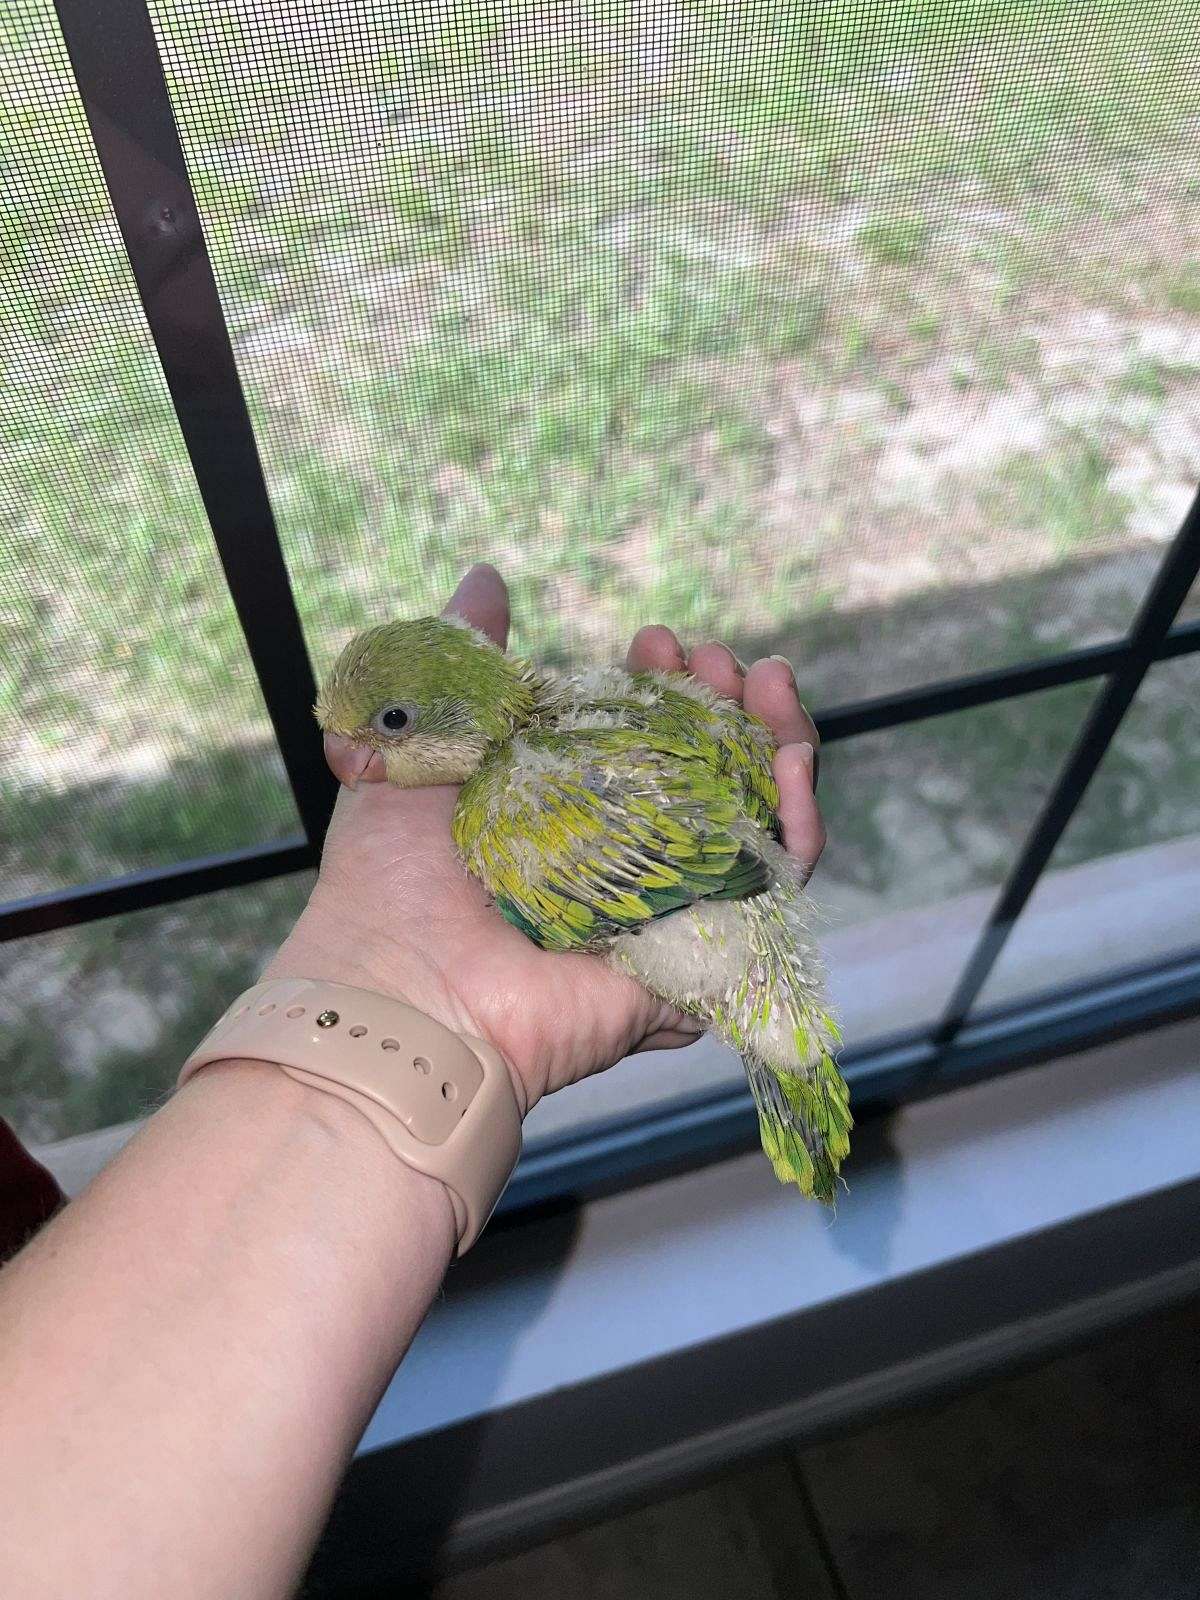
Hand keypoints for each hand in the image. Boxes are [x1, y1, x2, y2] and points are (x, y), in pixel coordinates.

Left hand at [265, 566, 824, 1112]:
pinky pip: (775, 890)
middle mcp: (622, 860)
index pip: (643, 738)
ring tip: (766, 682)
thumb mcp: (424, 736)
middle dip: (727, 702)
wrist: (401, 989)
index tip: (654, 638)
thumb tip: (486, 575)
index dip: (662, 683)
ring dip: (775, 742)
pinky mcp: (701, 954)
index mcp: (567, 813)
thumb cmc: (392, 876)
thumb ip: (465, 657)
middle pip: (712, 773)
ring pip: (756, 821)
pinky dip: (798, 823)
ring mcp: (666, 906)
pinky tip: (788, 761)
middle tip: (717, 656)